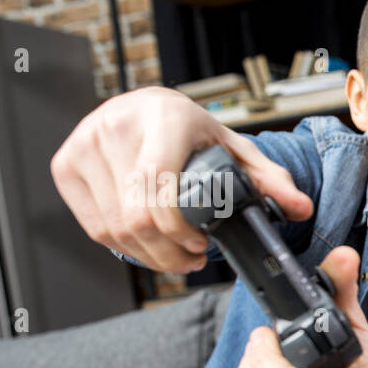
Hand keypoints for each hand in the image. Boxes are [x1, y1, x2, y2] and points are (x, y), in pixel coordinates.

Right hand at [49, 86, 312, 273]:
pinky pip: (96, 226)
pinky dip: (125, 247)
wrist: (147, 110)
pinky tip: (149, 248)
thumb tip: (301, 208)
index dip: (178, 228)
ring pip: (114, 227)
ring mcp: (85, 145)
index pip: (159, 185)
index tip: (202, 243)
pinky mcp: (66, 165)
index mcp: (165, 117)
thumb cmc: (194, 134)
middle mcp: (117, 126)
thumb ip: (271, 180)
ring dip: (149, 255)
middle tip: (195, 258)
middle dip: (169, 250)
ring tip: (178, 257)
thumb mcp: (237, 151)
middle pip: (136, 216)